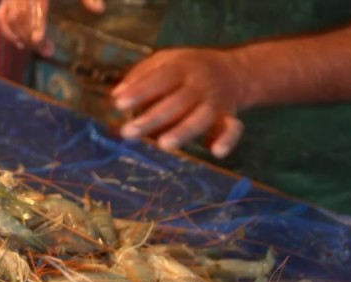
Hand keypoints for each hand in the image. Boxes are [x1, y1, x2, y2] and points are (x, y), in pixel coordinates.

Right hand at [0, 0, 104, 55]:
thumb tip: (99, 10)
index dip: (36, 24)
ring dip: (21, 36)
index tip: (38, 41)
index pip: (36, 6)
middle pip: (21, 17)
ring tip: (37, 48)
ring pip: (10, 18)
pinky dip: (7, 31)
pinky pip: (1, 17)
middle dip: (31, 36)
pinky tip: (19, 44)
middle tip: (48, 51)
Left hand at [111, 48, 247, 157]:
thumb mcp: (164, 60)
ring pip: (200, 117)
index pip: (160, 78)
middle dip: (152, 118)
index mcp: (182, 67)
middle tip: (128, 132)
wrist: (233, 71)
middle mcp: (200, 85)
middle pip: (177, 102)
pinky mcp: (227, 118)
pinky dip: (228, 140)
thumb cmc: (186, 69)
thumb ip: (140, 75)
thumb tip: (116, 95)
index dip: (140, 91)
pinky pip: (232, 129)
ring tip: (164, 144)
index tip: (118, 104)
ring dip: (184, 131)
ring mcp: (215, 103)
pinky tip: (216, 152)